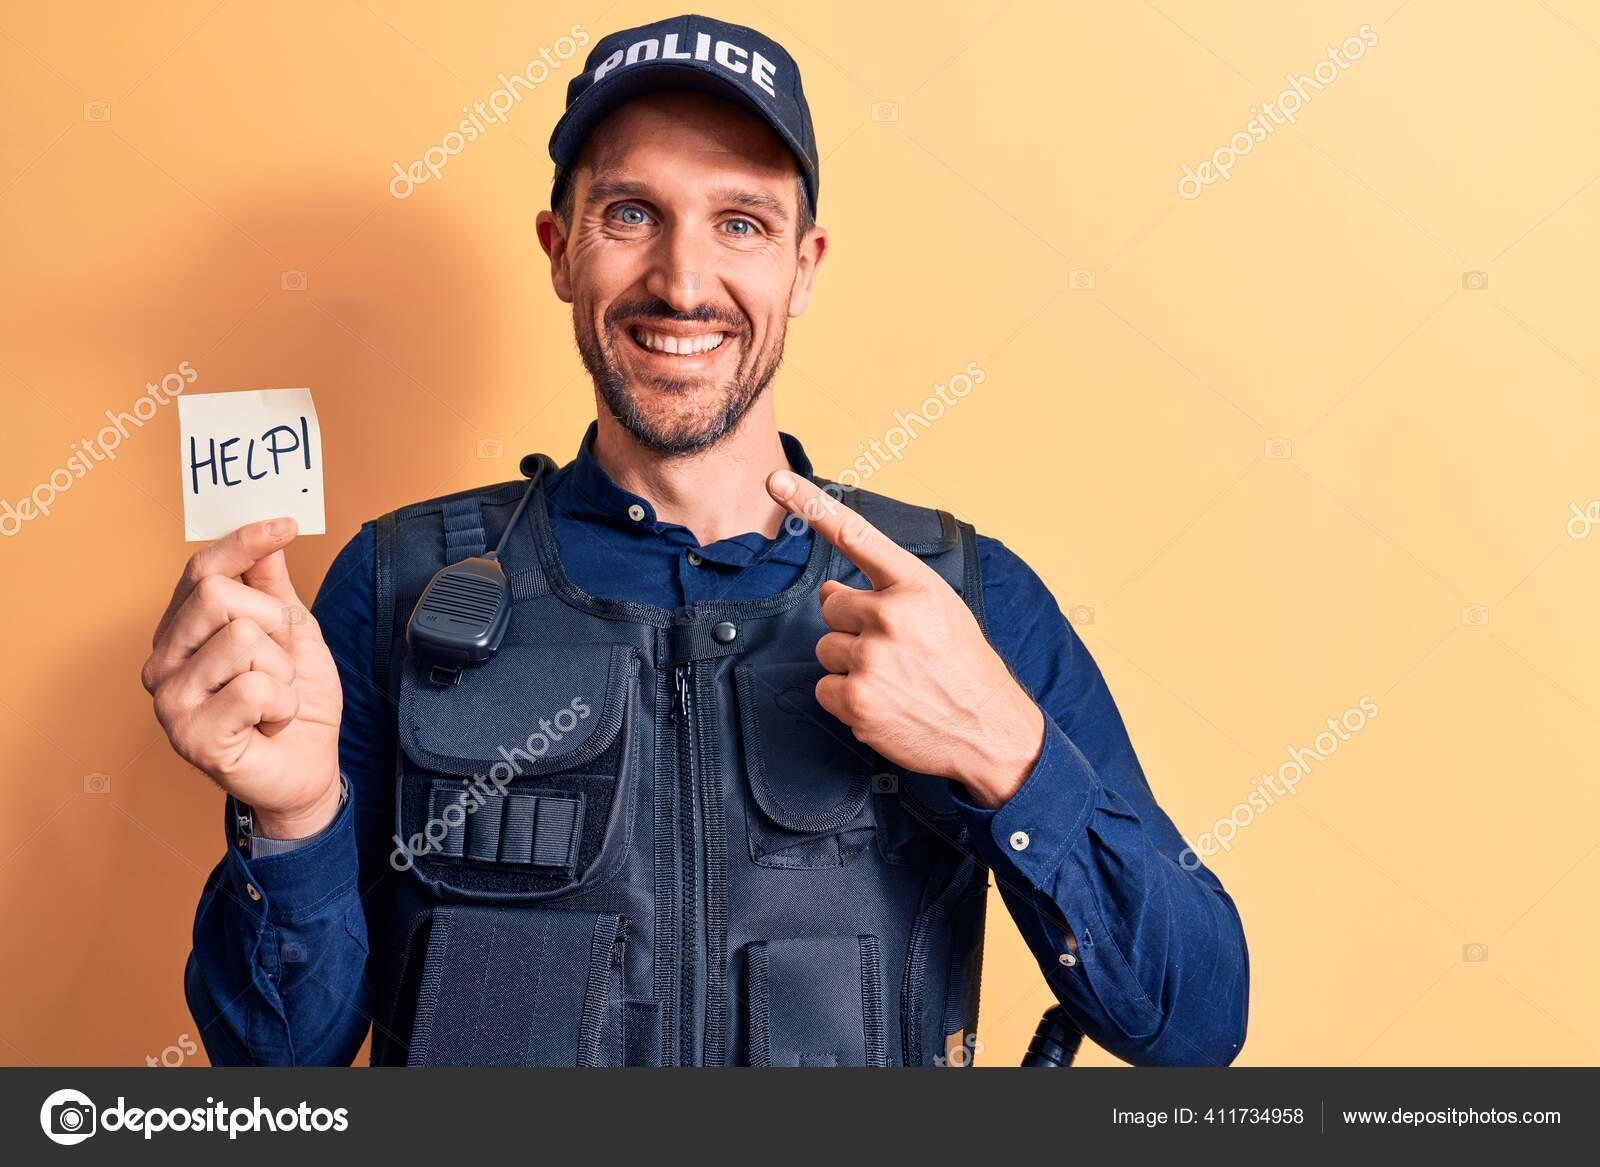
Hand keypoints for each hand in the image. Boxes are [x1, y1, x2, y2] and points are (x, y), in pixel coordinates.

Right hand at [142, 518, 342, 838]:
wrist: (307, 768)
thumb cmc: (294, 701)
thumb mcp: (292, 633)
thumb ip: (272, 587)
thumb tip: (268, 534)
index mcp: (181, 632)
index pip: (203, 570)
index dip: (245, 542)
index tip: (287, 523)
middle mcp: (162, 662)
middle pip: (220, 595)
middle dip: (274, 624)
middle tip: (281, 663)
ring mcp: (170, 700)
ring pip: (243, 639)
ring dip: (283, 670)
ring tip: (275, 698)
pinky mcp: (191, 736)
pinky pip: (255, 688)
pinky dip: (282, 704)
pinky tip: (269, 724)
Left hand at [766, 471, 1043, 808]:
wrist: (990, 731)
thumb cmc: (963, 667)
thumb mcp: (941, 610)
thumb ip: (889, 591)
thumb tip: (830, 593)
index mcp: (916, 586)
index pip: (855, 535)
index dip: (811, 504)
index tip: (776, 479)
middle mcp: (892, 616)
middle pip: (830, 606)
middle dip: (851, 627)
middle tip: (893, 651)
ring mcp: (872, 659)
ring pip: (826, 648)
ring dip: (850, 665)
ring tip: (893, 680)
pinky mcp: (857, 700)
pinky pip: (824, 687)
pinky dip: (847, 699)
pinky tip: (883, 704)